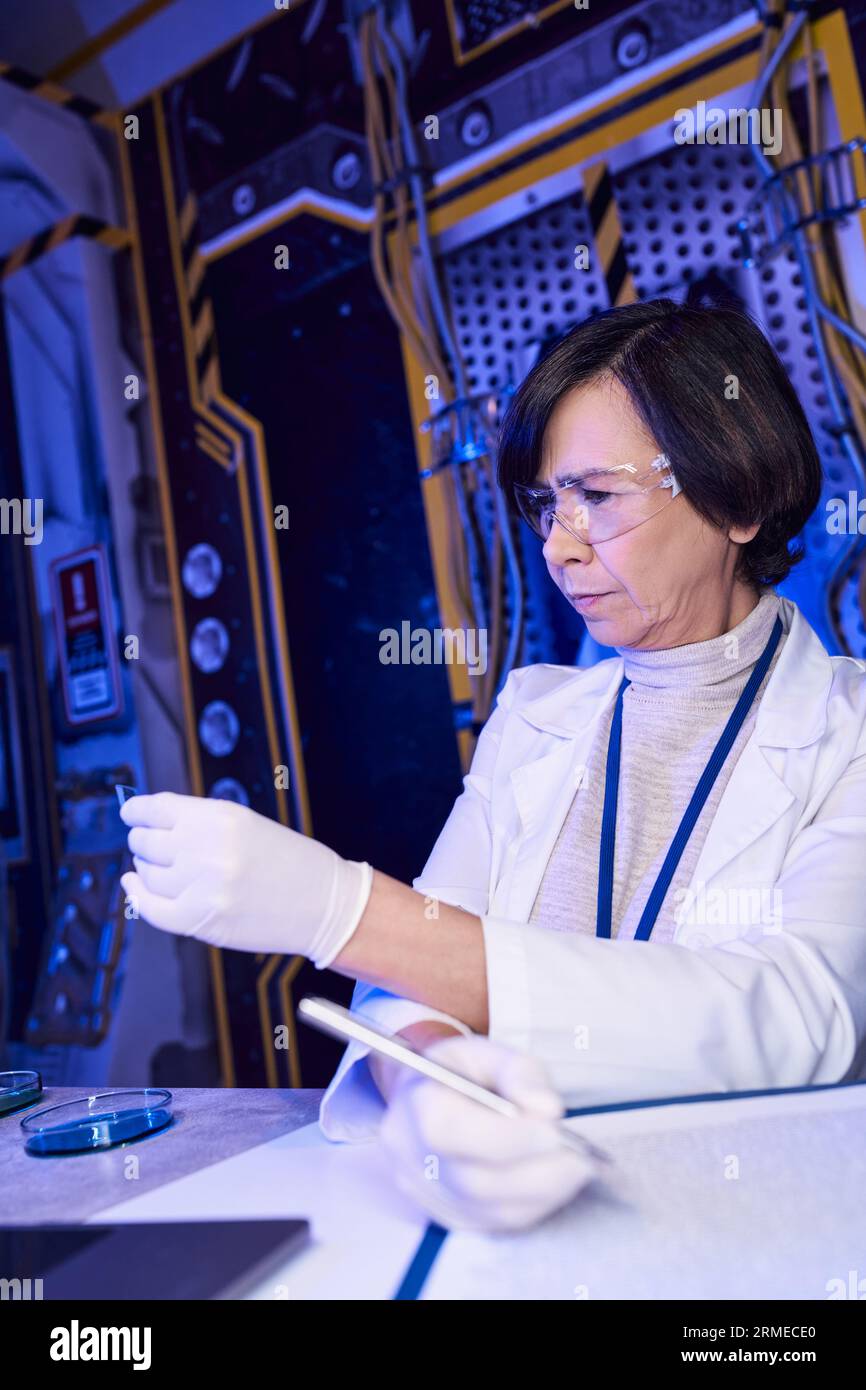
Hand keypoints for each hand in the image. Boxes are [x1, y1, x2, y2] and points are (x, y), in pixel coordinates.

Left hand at [119, 792, 372, 967]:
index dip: (135, 811)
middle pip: (145, 841)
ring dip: (145, 869)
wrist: (323, 903)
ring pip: (146, 874)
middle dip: (142, 841)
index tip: (130, 814)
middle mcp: (207, 847)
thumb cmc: (288, 861)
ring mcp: (202, 886)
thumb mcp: (245, 824)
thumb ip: (198, 822)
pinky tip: (133, 887)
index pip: (155, 809)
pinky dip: (137, 897)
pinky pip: (152, 908)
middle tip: (147, 844)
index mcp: (220, 816)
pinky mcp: (201, 920)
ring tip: (158, 868)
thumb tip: (148, 824)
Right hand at [378, 1034, 597, 1231]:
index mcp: (415, 1104)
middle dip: (535, 1172)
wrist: (430, 1099)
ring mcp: (426, 1194)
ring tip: (578, 1167)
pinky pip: (495, 1223)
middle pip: (473, 1181)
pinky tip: (556, 1182)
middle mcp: (410, 1157)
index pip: (453, 1131)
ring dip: (542, 1193)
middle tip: (580, 1157)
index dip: (506, 1137)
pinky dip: (533, 1205)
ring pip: (488, 1210)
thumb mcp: (488, 1053)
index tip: (554, 1131)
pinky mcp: (448, 1216)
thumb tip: (547, 1109)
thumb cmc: (463, 1073)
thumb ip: (520, 1073)